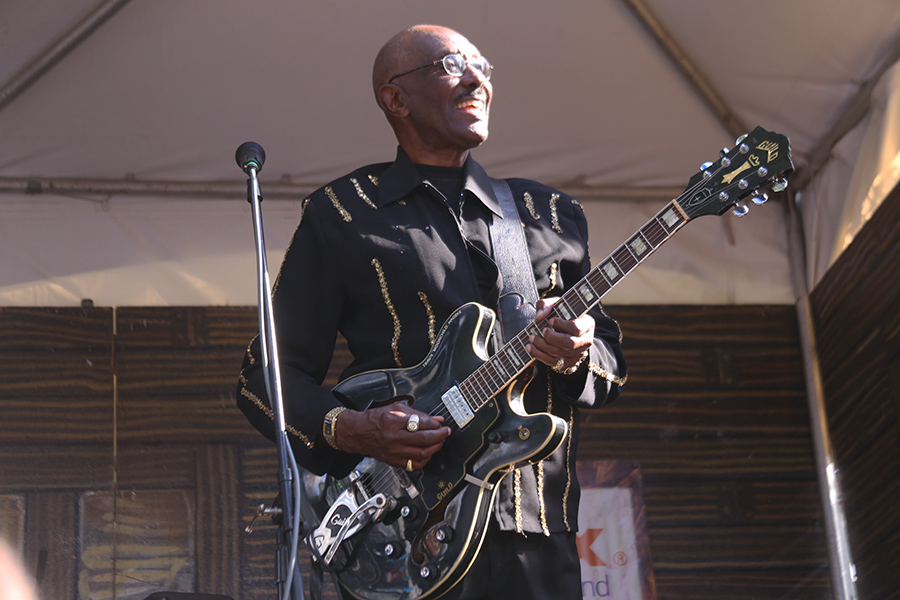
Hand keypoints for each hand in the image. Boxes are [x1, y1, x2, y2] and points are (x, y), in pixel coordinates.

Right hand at [336, 404, 450, 469]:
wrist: (358, 433)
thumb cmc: (376, 419)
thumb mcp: (396, 408)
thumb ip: (417, 414)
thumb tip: (436, 419)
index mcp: (394, 421)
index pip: (421, 423)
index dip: (435, 424)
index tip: (441, 423)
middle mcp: (394, 437)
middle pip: (424, 439)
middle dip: (439, 436)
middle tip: (446, 432)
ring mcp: (394, 451)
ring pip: (421, 454)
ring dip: (435, 448)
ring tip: (439, 442)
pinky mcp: (394, 461)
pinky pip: (414, 464)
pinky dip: (425, 459)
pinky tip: (428, 453)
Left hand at [526, 297, 593, 371]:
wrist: (566, 329)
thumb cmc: (563, 314)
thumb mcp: (557, 304)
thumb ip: (547, 305)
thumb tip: (539, 316)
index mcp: (587, 324)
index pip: (577, 328)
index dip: (562, 325)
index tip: (551, 320)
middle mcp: (585, 341)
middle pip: (569, 343)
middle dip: (552, 337)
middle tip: (542, 330)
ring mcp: (577, 354)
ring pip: (560, 354)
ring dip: (542, 346)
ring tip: (532, 338)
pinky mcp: (567, 362)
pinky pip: (553, 362)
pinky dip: (539, 355)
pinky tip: (531, 347)